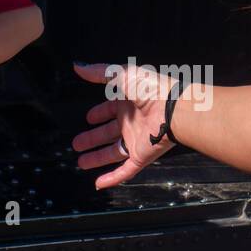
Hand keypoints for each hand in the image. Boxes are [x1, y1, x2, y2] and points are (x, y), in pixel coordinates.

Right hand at [71, 61, 178, 189]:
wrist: (174, 109)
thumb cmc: (150, 89)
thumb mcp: (122, 74)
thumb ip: (99, 72)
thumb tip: (77, 66)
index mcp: (128, 103)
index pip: (110, 110)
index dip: (99, 113)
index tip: (88, 118)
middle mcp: (131, 122)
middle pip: (108, 133)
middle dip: (92, 138)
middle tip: (77, 144)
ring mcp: (136, 140)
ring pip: (113, 153)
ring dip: (97, 158)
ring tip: (81, 162)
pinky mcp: (141, 156)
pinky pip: (125, 170)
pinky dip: (112, 178)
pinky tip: (98, 183)